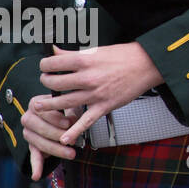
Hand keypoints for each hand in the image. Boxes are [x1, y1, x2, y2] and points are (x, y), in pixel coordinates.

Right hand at [21, 99, 78, 180]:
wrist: (64, 115)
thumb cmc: (68, 109)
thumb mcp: (71, 106)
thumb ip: (70, 113)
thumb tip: (70, 125)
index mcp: (36, 104)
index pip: (42, 111)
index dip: (56, 119)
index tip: (69, 124)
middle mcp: (28, 118)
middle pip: (40, 129)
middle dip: (57, 136)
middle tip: (72, 141)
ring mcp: (28, 133)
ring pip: (39, 143)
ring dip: (56, 150)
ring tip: (71, 154)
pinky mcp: (32, 146)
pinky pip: (34, 156)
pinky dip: (36, 166)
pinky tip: (37, 175)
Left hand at [37, 43, 161, 147]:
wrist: (148, 64)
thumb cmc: (125, 56)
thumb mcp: (98, 50)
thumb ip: (74, 53)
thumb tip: (54, 51)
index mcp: (86, 60)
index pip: (53, 64)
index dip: (45, 65)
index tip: (46, 66)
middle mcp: (88, 77)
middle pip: (55, 83)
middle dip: (46, 82)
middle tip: (47, 82)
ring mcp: (95, 94)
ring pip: (64, 102)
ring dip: (48, 105)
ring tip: (39, 106)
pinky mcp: (104, 106)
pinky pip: (86, 121)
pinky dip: (74, 131)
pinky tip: (64, 138)